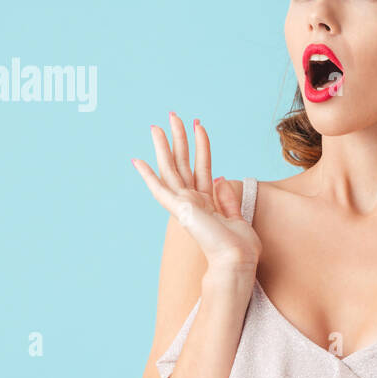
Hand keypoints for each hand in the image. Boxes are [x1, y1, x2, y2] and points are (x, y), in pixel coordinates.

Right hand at [130, 113, 261, 271]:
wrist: (236, 262)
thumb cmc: (239, 248)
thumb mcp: (238, 217)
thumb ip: (227, 198)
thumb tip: (221, 177)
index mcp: (207, 202)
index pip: (201, 166)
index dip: (200, 145)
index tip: (197, 125)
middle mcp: (193, 201)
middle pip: (183, 162)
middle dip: (178, 138)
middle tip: (172, 115)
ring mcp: (184, 205)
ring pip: (171, 169)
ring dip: (164, 146)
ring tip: (156, 126)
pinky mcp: (179, 210)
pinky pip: (160, 189)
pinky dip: (148, 176)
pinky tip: (137, 161)